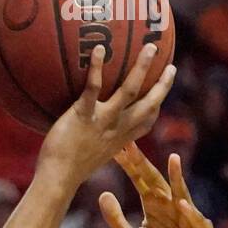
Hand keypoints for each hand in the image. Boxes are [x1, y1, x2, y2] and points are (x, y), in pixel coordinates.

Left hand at [38, 44, 175, 191]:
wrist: (56, 179)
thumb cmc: (66, 171)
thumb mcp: (88, 157)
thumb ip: (93, 144)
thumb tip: (86, 136)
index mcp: (118, 140)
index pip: (145, 124)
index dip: (156, 109)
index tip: (162, 97)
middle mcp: (116, 129)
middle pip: (148, 104)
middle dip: (163, 86)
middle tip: (171, 66)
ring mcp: (102, 121)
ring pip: (129, 91)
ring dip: (142, 68)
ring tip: (151, 47)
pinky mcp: (84, 115)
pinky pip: (93, 88)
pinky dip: (97, 67)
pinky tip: (98, 49)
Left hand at [99, 144, 211, 227]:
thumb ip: (116, 220)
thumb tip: (103, 194)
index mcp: (153, 207)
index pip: (140, 181)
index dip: (129, 167)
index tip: (115, 149)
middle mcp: (170, 207)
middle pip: (156, 182)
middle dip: (144, 165)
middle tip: (131, 145)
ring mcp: (186, 218)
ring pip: (181, 195)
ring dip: (177, 178)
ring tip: (173, 159)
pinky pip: (193, 221)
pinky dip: (188, 213)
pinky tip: (180, 203)